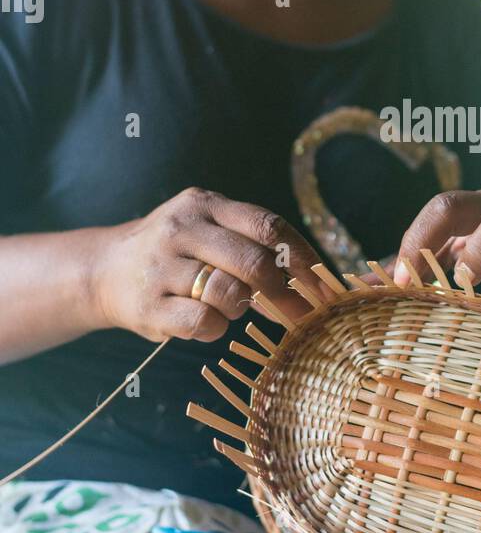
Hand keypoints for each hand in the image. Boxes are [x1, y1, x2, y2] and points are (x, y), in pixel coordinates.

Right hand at [89, 186, 331, 342]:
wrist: (105, 269)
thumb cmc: (174, 252)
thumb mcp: (206, 227)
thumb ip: (249, 241)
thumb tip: (309, 277)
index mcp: (204, 205)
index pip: (268, 226)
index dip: (302, 256)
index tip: (324, 283)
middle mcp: (182, 229)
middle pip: (254, 261)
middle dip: (284, 292)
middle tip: (300, 313)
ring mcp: (162, 267)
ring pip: (229, 293)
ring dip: (242, 307)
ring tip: (230, 305)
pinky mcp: (149, 306)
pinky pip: (203, 322)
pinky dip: (216, 327)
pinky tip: (208, 321)